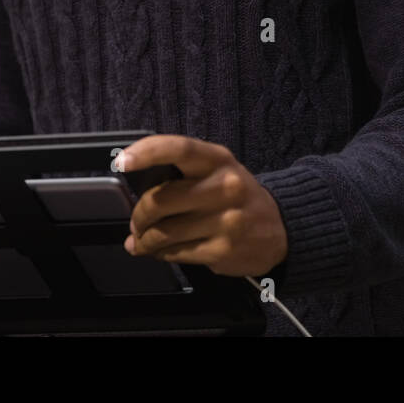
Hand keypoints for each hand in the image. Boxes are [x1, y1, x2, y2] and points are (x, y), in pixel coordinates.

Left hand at [118, 135, 287, 277]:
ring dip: (144, 240)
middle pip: (161, 199)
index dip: (147, 152)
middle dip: (139, 215)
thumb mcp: (219, 171)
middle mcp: (224, 186)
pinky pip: (176, 253)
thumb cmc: (238, 196)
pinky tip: (164, 251)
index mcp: (219, 160)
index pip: (180, 148)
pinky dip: (162, 254)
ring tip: (143, 241)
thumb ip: (183, 171)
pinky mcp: (223, 250)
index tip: (122, 162)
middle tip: (137, 223)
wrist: (281, 228)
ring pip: (163, 232)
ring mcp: (225, 220)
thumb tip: (135, 187)